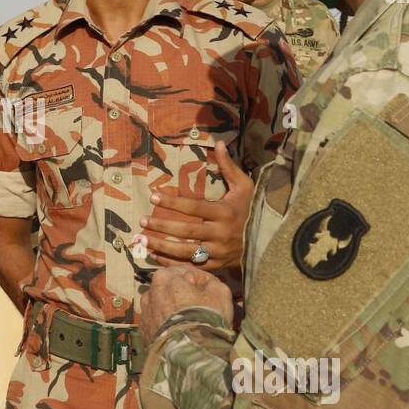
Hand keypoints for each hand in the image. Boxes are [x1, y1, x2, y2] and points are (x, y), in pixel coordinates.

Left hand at [138, 265, 234, 344]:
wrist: (188, 355)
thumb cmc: (205, 318)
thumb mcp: (220, 292)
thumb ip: (212, 282)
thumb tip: (207, 284)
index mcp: (164, 277)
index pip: (187, 273)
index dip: (203, 282)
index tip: (212, 292)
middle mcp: (149, 293)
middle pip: (172, 290)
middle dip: (186, 296)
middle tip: (203, 308)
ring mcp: (144, 314)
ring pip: (163, 307)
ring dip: (175, 311)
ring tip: (191, 323)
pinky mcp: (144, 333)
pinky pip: (159, 324)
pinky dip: (168, 326)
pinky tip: (181, 334)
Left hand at [139, 142, 253, 270]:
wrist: (266, 240)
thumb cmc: (251, 209)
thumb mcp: (244, 186)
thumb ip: (228, 167)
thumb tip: (218, 143)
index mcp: (225, 213)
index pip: (194, 207)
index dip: (172, 202)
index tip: (153, 195)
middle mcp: (220, 234)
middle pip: (186, 231)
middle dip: (162, 225)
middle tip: (142, 220)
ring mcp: (218, 252)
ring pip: (185, 252)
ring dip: (161, 246)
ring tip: (142, 240)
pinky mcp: (216, 265)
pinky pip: (191, 266)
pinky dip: (172, 263)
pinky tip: (154, 256)